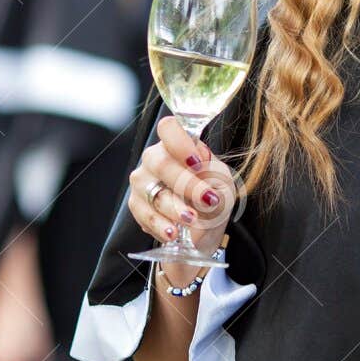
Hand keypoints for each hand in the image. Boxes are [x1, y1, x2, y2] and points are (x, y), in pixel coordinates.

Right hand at [127, 115, 231, 266]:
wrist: (206, 225)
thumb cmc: (214, 194)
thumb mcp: (222, 181)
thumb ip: (212, 171)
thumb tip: (200, 165)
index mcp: (177, 144)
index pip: (168, 128)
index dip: (180, 144)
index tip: (198, 163)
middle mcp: (155, 158)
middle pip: (161, 163)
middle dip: (186, 184)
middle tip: (207, 200)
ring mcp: (142, 181)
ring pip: (153, 191)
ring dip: (175, 208)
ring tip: (192, 219)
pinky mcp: (136, 205)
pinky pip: (145, 214)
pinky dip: (161, 225)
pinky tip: (174, 232)